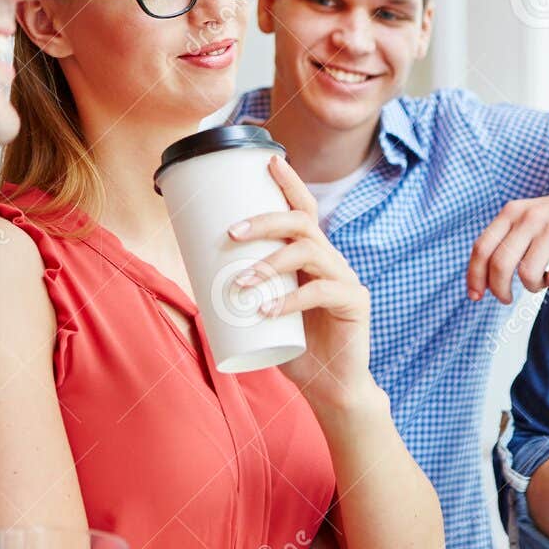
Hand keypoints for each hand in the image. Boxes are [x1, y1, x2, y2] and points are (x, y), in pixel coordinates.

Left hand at [228, 156, 375, 406]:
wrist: (331, 387)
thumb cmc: (293, 348)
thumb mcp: (262, 313)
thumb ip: (242, 293)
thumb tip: (193, 277)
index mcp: (310, 255)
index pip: (302, 208)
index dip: (287, 182)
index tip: (266, 160)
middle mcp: (330, 260)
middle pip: (303, 222)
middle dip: (265, 220)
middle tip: (231, 232)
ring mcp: (345, 279)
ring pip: (309, 251)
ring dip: (270, 262)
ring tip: (241, 282)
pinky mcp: (355, 302)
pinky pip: (321, 291)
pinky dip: (289, 300)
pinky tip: (266, 312)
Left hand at [466, 185, 548, 303]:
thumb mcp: (527, 216)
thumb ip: (506, 238)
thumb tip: (483, 278)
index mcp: (512, 212)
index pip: (482, 248)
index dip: (474, 276)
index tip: (475, 295)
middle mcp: (530, 218)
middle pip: (500, 265)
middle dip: (499, 290)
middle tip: (506, 299)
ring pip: (528, 274)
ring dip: (533, 287)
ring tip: (542, 281)